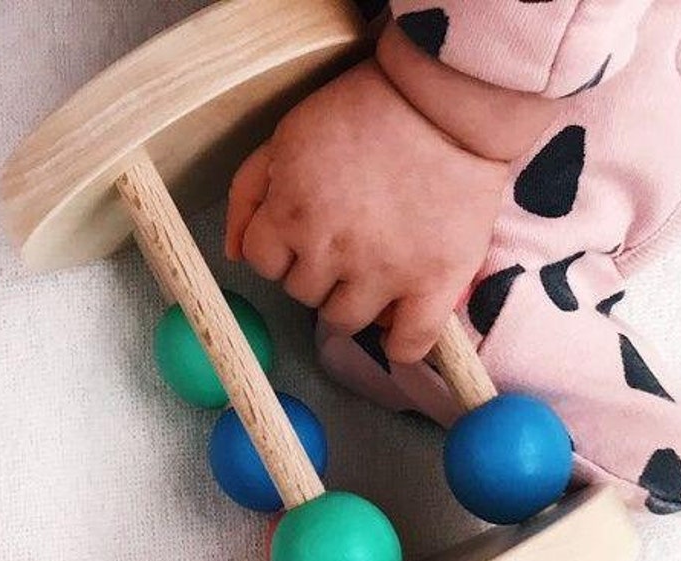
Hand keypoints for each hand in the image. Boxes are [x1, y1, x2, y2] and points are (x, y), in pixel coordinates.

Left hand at [225, 57, 508, 364]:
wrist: (446, 96)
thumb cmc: (364, 109)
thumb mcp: (286, 135)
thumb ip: (249, 193)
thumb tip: (233, 254)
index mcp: (291, 215)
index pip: (263, 264)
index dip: (283, 249)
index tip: (307, 232)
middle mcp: (331, 251)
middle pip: (303, 295)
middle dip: (318, 271)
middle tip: (349, 239)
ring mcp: (384, 272)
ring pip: (344, 321)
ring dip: (353, 302)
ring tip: (377, 268)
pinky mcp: (435, 282)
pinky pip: (408, 344)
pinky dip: (401, 344)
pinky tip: (400, 321)